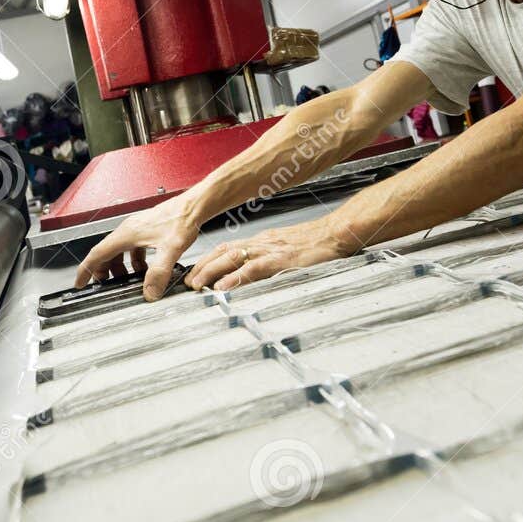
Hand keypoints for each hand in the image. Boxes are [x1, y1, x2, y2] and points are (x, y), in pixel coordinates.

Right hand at [75, 195, 202, 300]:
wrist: (192, 206)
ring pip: (120, 251)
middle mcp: (128, 230)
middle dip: (103, 271)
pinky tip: (146, 268)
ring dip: (120, 267)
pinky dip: (133, 261)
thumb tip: (150, 292)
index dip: (86, 270)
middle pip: (106, 253)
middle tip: (104, 286)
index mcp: (126, 234)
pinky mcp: (146, 229)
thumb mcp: (170, 249)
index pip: (97, 254)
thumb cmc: (180, 220)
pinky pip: (132, 248)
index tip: (79, 282)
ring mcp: (137, 229)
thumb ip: (159, 272)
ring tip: (127, 280)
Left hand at [184, 216, 360, 291]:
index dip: (207, 260)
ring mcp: (269, 250)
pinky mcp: (281, 260)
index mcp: (262, 241)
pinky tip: (222, 287)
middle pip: (223, 252)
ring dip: (210, 272)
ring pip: (232, 259)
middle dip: (202, 267)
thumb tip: (255, 274)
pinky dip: (235, 278)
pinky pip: (253, 269)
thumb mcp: (287, 250)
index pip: (227, 248)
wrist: (336, 233)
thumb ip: (271, 260)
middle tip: (186, 283)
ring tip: (196, 285)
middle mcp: (261, 243)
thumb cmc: (316, 243)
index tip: (193, 272)